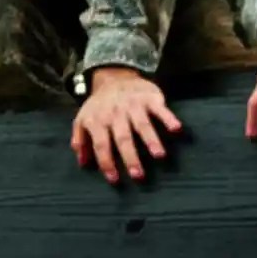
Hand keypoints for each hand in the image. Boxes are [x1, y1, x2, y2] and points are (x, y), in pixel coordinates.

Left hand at [71, 68, 181, 183]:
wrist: (115, 77)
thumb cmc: (100, 106)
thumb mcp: (83, 119)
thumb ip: (80, 140)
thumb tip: (82, 163)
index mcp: (98, 120)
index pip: (101, 144)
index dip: (106, 162)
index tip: (114, 179)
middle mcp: (115, 114)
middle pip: (123, 138)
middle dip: (130, 157)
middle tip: (138, 175)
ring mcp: (133, 105)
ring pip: (142, 124)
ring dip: (151, 140)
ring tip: (159, 156)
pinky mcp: (149, 98)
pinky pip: (160, 109)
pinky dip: (168, 118)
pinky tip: (176, 129)